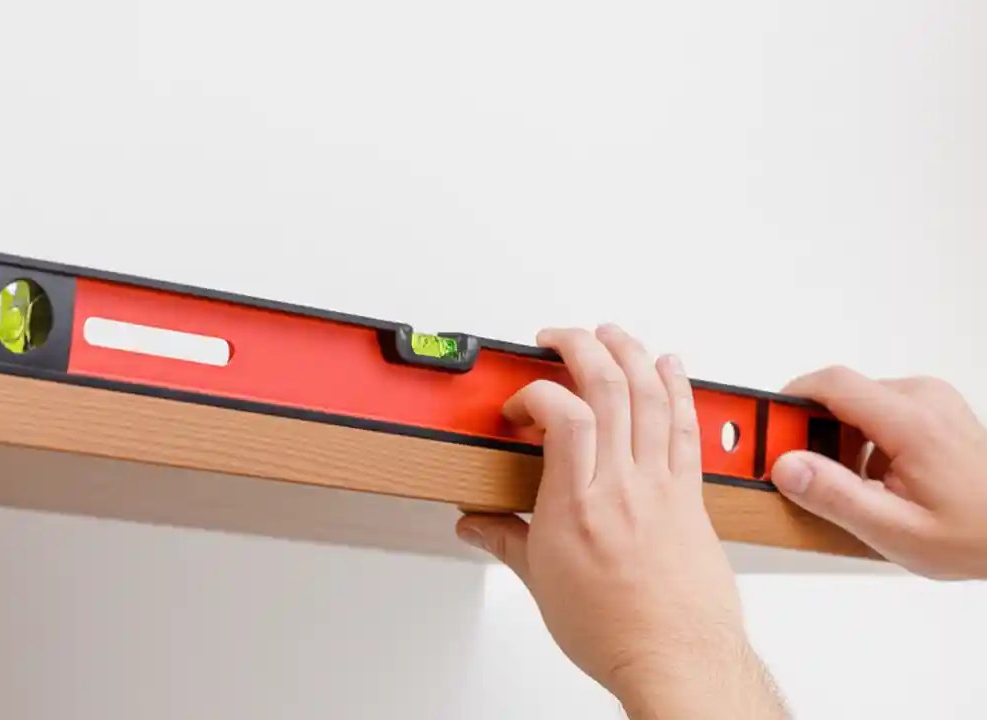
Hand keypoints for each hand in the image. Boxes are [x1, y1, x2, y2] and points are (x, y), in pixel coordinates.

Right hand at [456, 326, 784, 718]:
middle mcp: (622, 485)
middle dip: (582, 348)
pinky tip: (670, 367)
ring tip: (611, 334)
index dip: (536, 394)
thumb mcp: (541, 583)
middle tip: (560, 337)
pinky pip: (686, 427)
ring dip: (631, 354)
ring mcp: (661, 486)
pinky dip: (679, 388)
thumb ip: (505, 540)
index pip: (562, 415)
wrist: (676, 660)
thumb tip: (476, 523)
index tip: (520, 406)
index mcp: (577, 505)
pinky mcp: (690, 495)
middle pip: (609, 389)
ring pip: (651, 398)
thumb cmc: (615, 630)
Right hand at [770, 367, 986, 578]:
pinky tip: (874, 481)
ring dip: (838, 443)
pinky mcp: (930, 409)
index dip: (785, 404)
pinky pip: (875, 414)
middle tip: (803, 475)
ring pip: (853, 407)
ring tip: (854, 488)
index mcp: (913, 421)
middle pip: (837, 397)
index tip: (762, 432)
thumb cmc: (978, 535)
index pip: (830, 384)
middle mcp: (922, 398)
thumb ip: (835, 497)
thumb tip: (786, 466)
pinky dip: (861, 443)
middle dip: (810, 435)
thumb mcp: (896, 531)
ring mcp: (929, 401)